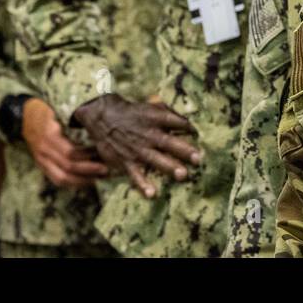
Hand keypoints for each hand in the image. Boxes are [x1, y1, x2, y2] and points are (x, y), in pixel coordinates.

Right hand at [22, 97, 108, 188]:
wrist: (24, 117)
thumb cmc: (47, 110)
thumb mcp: (58, 109)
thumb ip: (74, 117)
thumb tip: (98, 123)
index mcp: (49, 135)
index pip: (69, 153)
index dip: (87, 156)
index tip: (102, 153)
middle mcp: (44, 150)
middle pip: (67, 168)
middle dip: (88, 171)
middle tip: (106, 169)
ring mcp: (41, 160)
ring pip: (61, 178)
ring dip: (81, 181)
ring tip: (98, 178)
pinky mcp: (41, 166)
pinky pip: (56, 179)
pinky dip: (72, 183)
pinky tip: (86, 180)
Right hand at [72, 93, 200, 197]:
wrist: (103, 117)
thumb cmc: (133, 113)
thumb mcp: (151, 107)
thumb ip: (169, 114)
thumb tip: (188, 123)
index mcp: (156, 118)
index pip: (176, 122)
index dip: (189, 128)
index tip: (199, 134)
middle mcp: (148, 134)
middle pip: (169, 142)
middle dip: (184, 151)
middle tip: (198, 158)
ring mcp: (138, 149)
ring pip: (156, 159)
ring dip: (169, 167)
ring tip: (183, 175)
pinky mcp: (127, 161)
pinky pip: (136, 174)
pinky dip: (143, 184)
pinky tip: (152, 194)